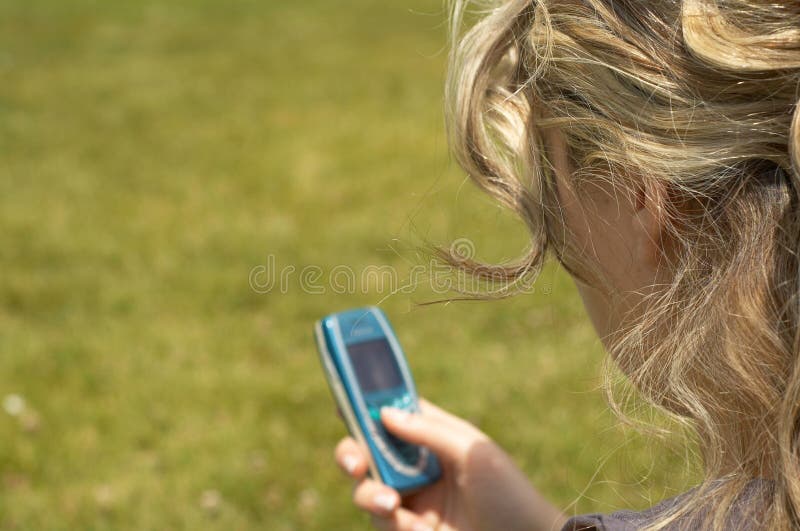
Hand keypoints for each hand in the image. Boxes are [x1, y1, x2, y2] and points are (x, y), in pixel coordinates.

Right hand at [333, 398, 567, 530]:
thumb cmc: (509, 493)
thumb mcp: (473, 453)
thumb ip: (428, 431)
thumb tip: (384, 412)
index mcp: (434, 436)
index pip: (393, 413)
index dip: (367, 405)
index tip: (343, 400)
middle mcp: (417, 465)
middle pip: (367, 451)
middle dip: (351, 453)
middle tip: (355, 463)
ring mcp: (412, 500)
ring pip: (367, 489)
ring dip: (370, 494)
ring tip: (390, 504)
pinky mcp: (410, 530)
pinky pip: (382, 524)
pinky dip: (393, 524)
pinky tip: (420, 529)